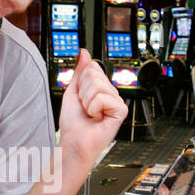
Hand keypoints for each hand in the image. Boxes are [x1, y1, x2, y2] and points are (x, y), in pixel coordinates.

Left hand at [58, 48, 126, 167]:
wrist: (74, 142)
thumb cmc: (73, 122)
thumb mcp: (73, 91)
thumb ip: (80, 71)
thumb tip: (84, 52)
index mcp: (101, 87)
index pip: (92, 67)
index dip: (80, 82)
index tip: (80, 97)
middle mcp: (111, 93)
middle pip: (94, 74)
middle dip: (83, 92)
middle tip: (85, 107)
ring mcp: (117, 101)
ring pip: (97, 85)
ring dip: (87, 101)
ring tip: (90, 113)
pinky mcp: (121, 110)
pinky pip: (102, 98)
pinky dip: (93, 108)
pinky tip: (97, 117)